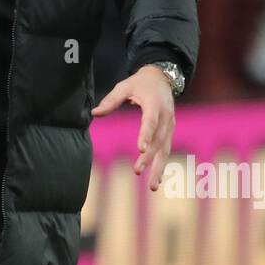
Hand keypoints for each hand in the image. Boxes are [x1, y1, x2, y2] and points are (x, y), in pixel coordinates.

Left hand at [90, 65, 174, 190]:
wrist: (163, 78)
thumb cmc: (140, 83)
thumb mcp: (124, 86)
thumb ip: (110, 100)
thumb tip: (94, 113)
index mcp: (154, 104)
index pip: (151, 121)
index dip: (146, 135)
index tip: (140, 149)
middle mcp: (166, 116)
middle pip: (158, 139)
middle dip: (149, 157)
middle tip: (137, 170)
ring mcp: (170, 125)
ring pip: (165, 149)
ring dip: (159, 167)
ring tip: (152, 186)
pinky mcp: (169, 131)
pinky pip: (165, 149)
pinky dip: (162, 164)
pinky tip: (156, 179)